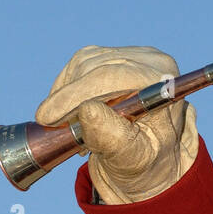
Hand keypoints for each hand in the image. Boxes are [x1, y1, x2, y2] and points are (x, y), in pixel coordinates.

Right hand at [35, 45, 198, 203]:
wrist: (152, 153)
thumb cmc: (146, 159)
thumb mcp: (133, 159)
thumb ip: (113, 139)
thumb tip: (87, 110)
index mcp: (164, 84)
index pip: (115, 76)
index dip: (77, 94)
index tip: (48, 117)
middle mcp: (151, 61)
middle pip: (97, 67)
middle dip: (67, 98)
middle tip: (48, 124)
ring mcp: (133, 54)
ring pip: (84, 63)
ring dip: (67, 95)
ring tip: (71, 126)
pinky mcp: (115, 55)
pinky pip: (80, 64)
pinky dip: (67, 88)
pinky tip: (72, 113)